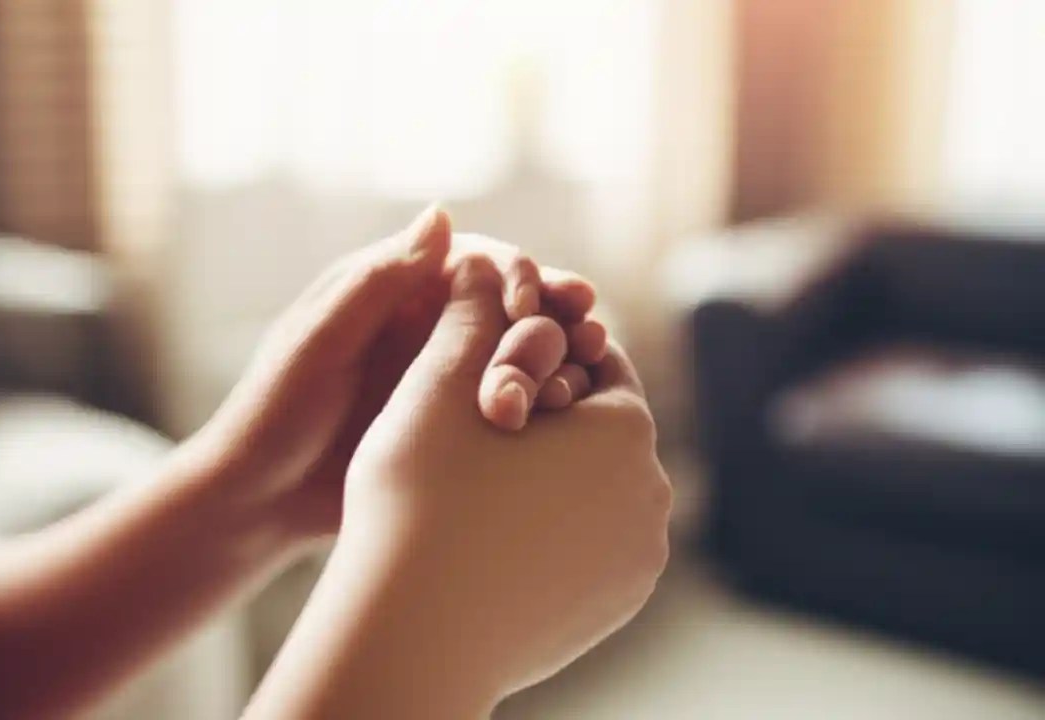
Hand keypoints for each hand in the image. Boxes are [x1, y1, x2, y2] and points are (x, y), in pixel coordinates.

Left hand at [181, 207, 606, 538]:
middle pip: (506, 300)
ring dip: (557, 351)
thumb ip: (377, 284)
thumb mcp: (319, 342)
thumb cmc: (274, 412)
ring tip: (593, 364)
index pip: (471, 261)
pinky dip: (543, 399)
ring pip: (516, 349)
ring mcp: (443, 373)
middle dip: (552, 308)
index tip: (536, 302)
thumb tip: (444, 215)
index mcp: (392, 289)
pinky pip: (509, 400)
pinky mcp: (453, 421)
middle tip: (589, 327)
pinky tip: (571, 413)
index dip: (513, 272)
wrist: (258, 500)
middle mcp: (425, 323)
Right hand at [251, 256, 670, 716]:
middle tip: (481, 416)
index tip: (495, 360)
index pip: (595, 360)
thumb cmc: (417, 503)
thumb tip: (483, 261)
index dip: (541, 350)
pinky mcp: (614, 607)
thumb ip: (473, 311)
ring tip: (482, 475)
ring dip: (550, 472)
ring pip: (594, 487)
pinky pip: (588, 544)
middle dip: (550, 413)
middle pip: (598, 425)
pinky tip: (493, 531)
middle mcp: (651, 495)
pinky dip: (552, 529)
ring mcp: (637, 560)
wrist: (408, 636)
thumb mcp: (438, 386)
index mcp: (626, 429)